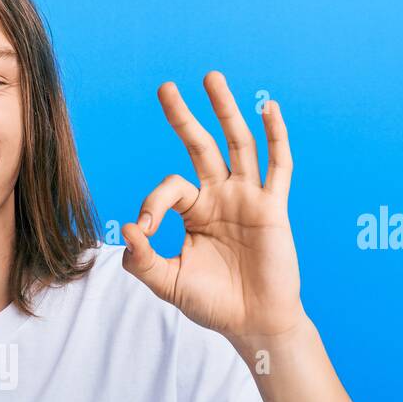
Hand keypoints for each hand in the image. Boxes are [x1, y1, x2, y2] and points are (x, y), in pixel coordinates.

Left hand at [122, 72, 303, 341]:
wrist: (253, 324)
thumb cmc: (213, 304)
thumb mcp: (168, 283)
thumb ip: (144, 260)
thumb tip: (125, 228)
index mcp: (193, 213)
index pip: (169, 188)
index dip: (152, 201)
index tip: (144, 228)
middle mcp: (220, 198)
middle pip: (200, 147)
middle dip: (183, 117)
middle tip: (165, 87)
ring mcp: (247, 199)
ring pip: (237, 145)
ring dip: (225, 111)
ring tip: (210, 77)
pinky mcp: (273, 208)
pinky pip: (278, 167)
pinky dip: (276, 136)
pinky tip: (267, 108)